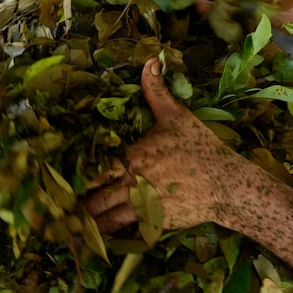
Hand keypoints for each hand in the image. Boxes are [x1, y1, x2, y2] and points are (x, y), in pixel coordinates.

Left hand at [83, 58, 257, 232]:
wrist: (227, 184)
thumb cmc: (201, 149)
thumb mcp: (177, 117)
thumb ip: (156, 92)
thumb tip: (150, 60)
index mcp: (132, 158)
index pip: (92, 171)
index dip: (77, 178)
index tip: (65, 180)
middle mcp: (132, 185)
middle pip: (92, 201)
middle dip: (79, 205)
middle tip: (66, 206)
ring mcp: (142, 208)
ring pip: (104, 221)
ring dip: (90, 222)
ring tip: (78, 224)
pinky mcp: (153, 225)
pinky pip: (123, 233)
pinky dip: (111, 233)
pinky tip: (102, 233)